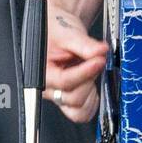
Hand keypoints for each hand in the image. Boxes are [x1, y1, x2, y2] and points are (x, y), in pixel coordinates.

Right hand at [43, 7, 109, 123]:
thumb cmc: (56, 30)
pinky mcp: (70, 98)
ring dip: (91, 92)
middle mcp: (48, 88)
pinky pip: (82, 113)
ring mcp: (59, 95)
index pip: (64, 81)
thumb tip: (100, 51)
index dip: (84, 72)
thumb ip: (84, 44)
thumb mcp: (69, 32)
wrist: (58, 29)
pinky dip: (92, 102)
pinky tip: (92, 84)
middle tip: (97, 60)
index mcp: (41, 72)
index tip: (99, 60)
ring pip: (78, 110)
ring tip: (92, 72)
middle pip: (73, 98)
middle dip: (89, 79)